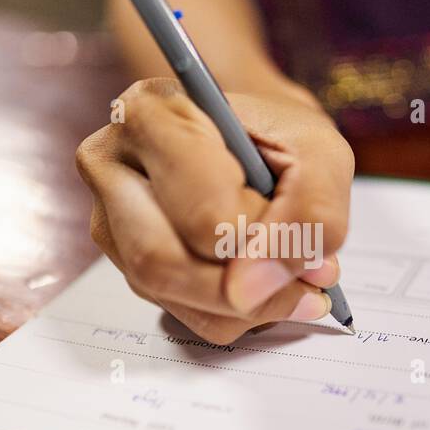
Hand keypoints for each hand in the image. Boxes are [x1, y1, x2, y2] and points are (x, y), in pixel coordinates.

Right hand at [76, 77, 353, 342]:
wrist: (250, 135)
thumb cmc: (279, 135)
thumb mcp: (321, 154)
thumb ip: (309, 215)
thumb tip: (249, 293)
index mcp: (151, 116)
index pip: (201, 213)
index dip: (262, 246)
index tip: (315, 256)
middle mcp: (111, 164)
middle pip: (164, 262)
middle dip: (246, 290)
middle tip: (308, 286)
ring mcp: (108, 216)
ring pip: (168, 294)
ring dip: (243, 307)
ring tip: (296, 285)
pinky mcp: (123, 257)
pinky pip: (176, 310)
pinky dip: (231, 313)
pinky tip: (264, 287)